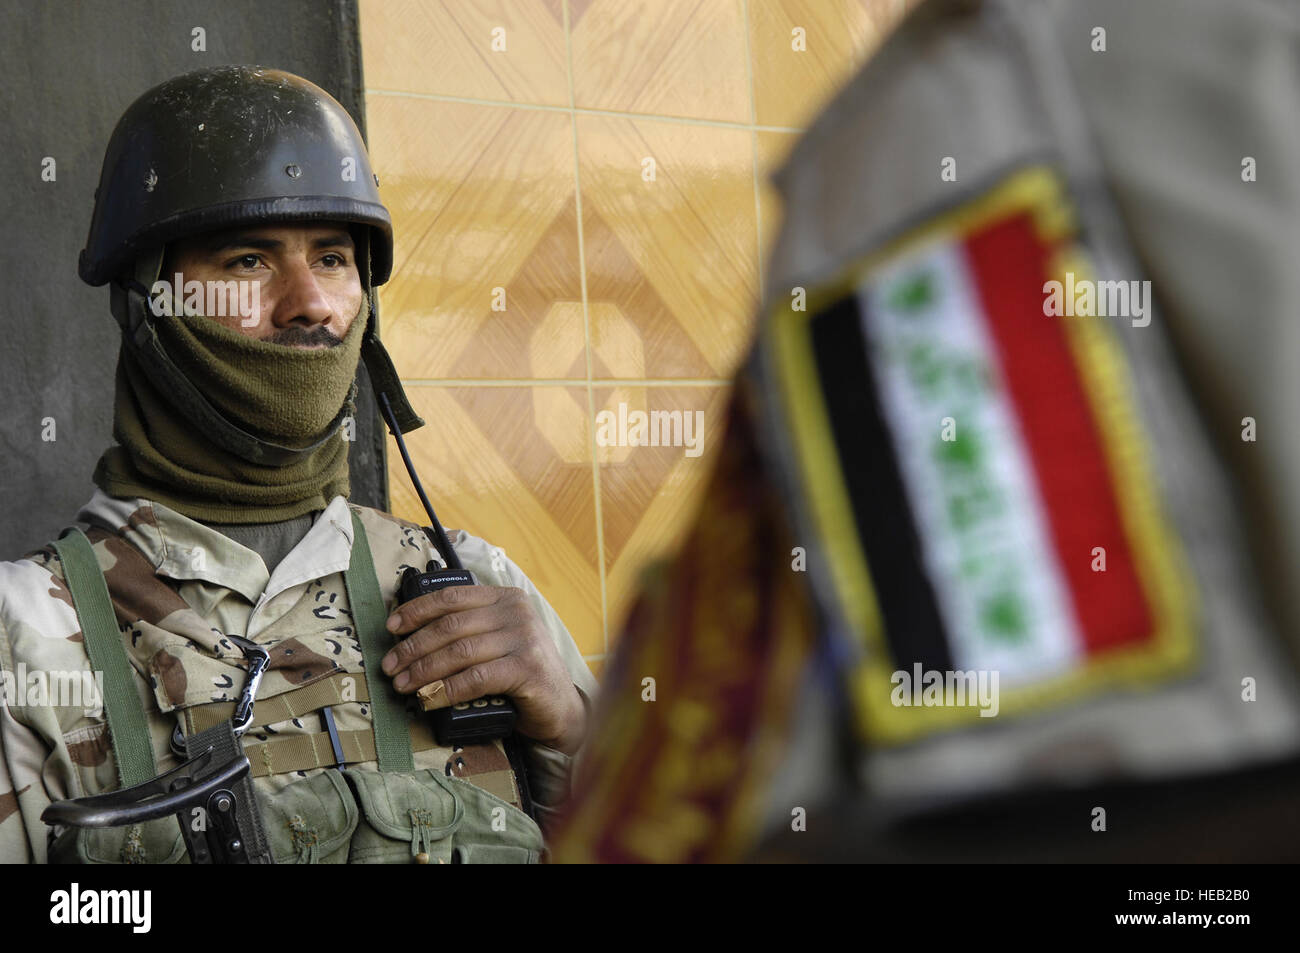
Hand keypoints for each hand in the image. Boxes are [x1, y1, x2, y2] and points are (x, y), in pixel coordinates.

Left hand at [381, 585, 586, 753]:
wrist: (562, 709)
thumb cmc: (522, 674)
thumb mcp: (498, 641)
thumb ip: (469, 630)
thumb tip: (412, 636)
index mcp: (506, 598)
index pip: (453, 597)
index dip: (417, 611)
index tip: (391, 627)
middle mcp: (517, 613)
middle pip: (451, 626)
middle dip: (413, 647)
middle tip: (390, 666)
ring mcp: (525, 639)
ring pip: (459, 652)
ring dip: (424, 670)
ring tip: (402, 684)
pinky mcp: (527, 669)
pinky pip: (475, 678)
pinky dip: (446, 690)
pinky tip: (429, 699)